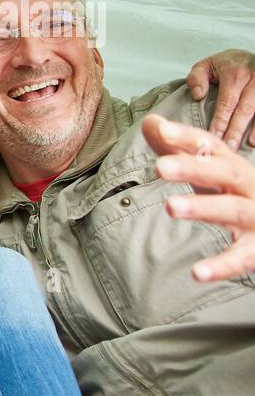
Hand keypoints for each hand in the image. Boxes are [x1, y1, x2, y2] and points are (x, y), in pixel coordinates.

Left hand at [143, 113, 254, 280]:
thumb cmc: (243, 197)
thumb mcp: (214, 174)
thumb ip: (182, 151)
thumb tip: (151, 122)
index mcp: (235, 168)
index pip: (211, 146)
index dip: (187, 137)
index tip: (160, 129)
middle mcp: (250, 188)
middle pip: (225, 172)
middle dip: (194, 168)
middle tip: (160, 166)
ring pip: (233, 210)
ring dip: (204, 207)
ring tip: (171, 207)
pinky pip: (241, 257)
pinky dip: (221, 265)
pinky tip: (198, 273)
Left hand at [185, 49, 254, 149]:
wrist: (250, 56)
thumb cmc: (227, 65)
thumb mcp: (207, 65)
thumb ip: (197, 77)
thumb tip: (197, 95)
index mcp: (234, 74)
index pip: (227, 102)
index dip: (220, 121)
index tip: (213, 137)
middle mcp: (253, 80)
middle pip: (244, 110)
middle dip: (235, 131)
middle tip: (228, 149)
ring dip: (253, 131)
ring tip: (245, 147)